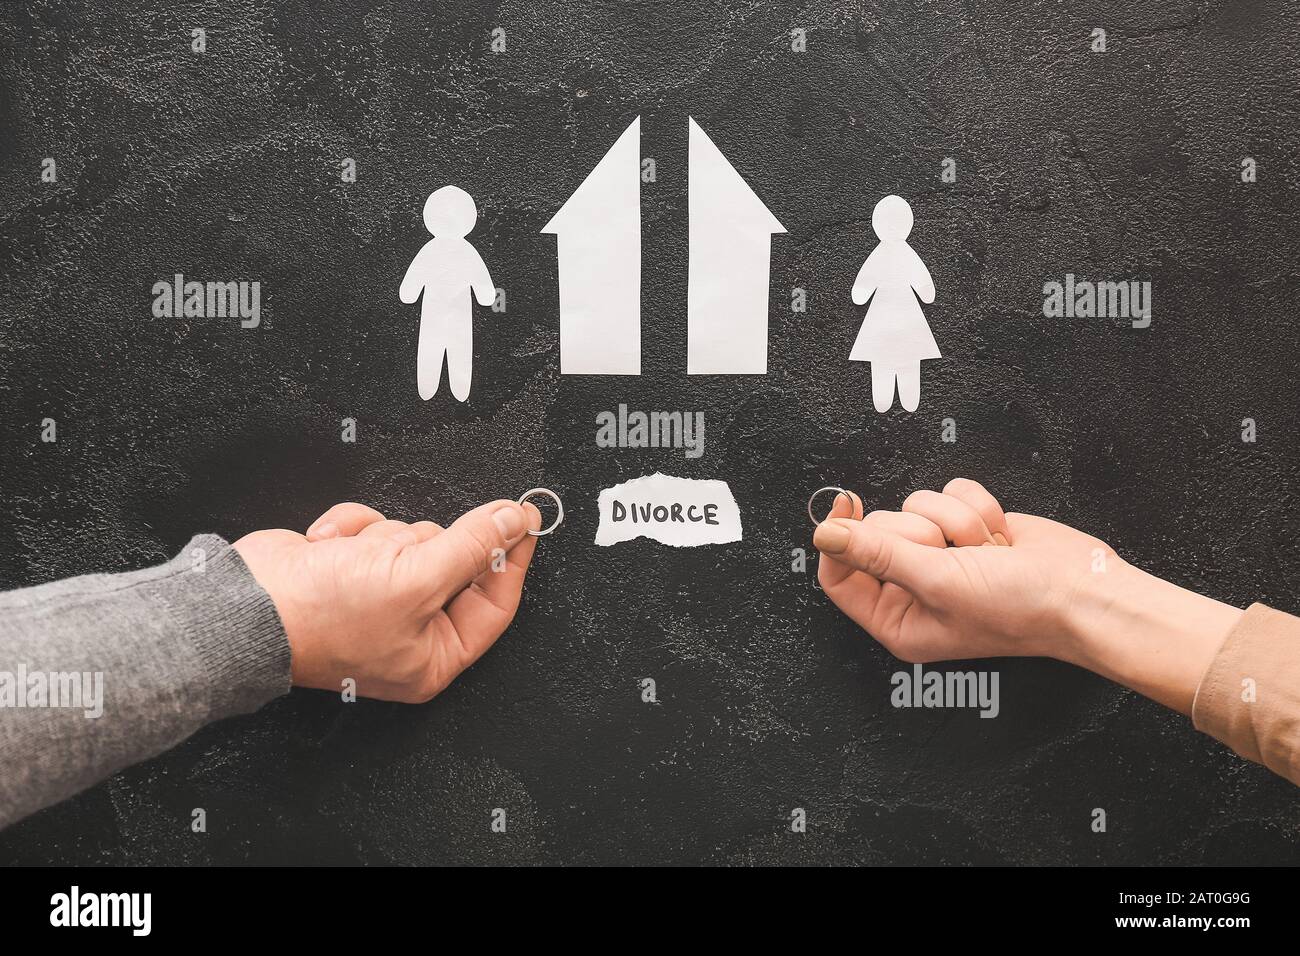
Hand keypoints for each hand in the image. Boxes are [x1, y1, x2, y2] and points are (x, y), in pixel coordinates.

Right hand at [233, 498, 540, 702]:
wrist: (240, 605)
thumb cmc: (321, 617)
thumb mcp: (416, 579)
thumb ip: (472, 546)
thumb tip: (513, 521)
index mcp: (433, 656)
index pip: (496, 602)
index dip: (511, 557)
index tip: (524, 518)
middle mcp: (409, 633)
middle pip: (452, 562)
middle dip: (420, 547)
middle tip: (393, 559)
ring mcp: (378, 600)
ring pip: (410, 537)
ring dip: (381, 537)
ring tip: (350, 560)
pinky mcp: (349, 569)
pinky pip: (373, 528)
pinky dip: (350, 530)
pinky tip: (327, 550)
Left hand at [814, 478, 1240, 713]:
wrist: (1082, 589)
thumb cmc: (1018, 607)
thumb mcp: (937, 581)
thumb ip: (877, 553)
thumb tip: (825, 534)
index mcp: (897, 620)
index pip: (839, 576)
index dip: (839, 540)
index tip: (847, 506)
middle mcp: (913, 590)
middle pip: (877, 533)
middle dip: (919, 532)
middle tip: (951, 553)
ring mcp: (940, 558)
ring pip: (915, 506)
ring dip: (954, 520)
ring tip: (983, 550)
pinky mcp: (965, 529)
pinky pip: (947, 493)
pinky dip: (976, 507)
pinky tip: (998, 536)